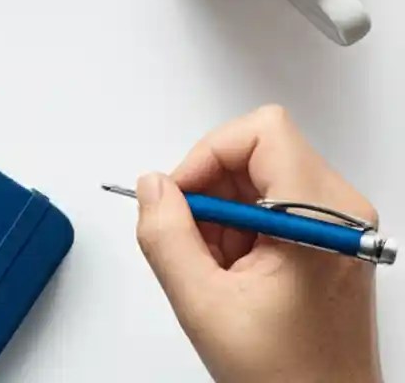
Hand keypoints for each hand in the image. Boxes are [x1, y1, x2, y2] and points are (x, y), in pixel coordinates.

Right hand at [135, 105, 382, 382]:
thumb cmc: (288, 374)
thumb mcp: (204, 304)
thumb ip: (166, 236)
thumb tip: (151, 186)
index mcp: (321, 217)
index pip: (261, 132)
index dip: (208, 155)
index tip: (180, 196)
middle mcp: (339, 210)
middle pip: (256, 151)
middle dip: (209, 191)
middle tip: (190, 240)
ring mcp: (336, 223)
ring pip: (256, 178)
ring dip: (220, 215)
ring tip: (215, 270)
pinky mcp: (326, 238)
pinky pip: (268, 205)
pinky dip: (236, 231)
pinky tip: (233, 275)